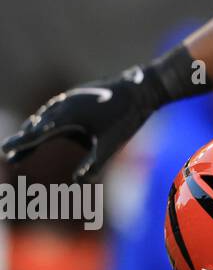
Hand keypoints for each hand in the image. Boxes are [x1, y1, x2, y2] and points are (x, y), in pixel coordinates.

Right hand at [2, 65, 167, 179]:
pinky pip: (56, 109)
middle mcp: (64, 105)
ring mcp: (70, 98)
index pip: (38, 134)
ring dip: (34, 129)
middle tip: (9, 154)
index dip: (21, 143)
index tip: (5, 150)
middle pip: (38, 125)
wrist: (142, 88)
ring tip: (23, 146)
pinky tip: (46, 126)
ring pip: (45, 115)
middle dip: (24, 140)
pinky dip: (46, 119)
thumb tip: (77, 182)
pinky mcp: (77, 95)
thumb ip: (94, 163)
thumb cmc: (126, 117)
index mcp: (68, 117)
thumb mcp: (111, 143)